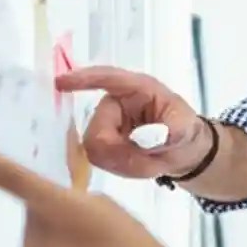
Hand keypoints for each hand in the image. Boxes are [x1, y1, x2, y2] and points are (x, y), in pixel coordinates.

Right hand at [55, 66, 203, 178]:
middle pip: (97, 131)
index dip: (83, 80)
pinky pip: (99, 160)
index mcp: (136, 89)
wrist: (181, 150)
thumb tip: (144, 138)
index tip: (61, 83)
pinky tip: (139, 164)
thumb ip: (169, 132)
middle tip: (148, 159)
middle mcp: (115, 104)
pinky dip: (121, 168)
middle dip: (120, 151)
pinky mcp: (99, 144)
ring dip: (123, 162)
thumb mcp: (186, 127)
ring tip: (149, 161)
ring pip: (96, 150)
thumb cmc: (184, 128)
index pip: (106, 78)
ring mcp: (104, 124)